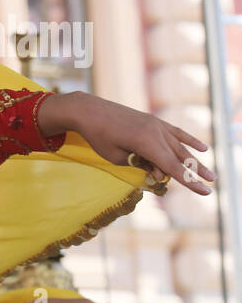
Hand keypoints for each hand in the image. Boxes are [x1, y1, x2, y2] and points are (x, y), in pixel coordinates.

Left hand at [38, 92, 214, 195]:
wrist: (91, 111)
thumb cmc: (99, 137)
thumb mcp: (117, 157)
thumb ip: (140, 165)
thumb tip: (159, 171)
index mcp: (146, 143)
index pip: (172, 167)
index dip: (189, 181)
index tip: (204, 191)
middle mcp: (156, 132)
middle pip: (180, 157)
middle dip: (196, 172)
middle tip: (211, 185)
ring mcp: (156, 125)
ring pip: (179, 146)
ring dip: (194, 160)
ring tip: (208, 173)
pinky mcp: (153, 121)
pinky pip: (176, 132)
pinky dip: (190, 140)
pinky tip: (202, 148)